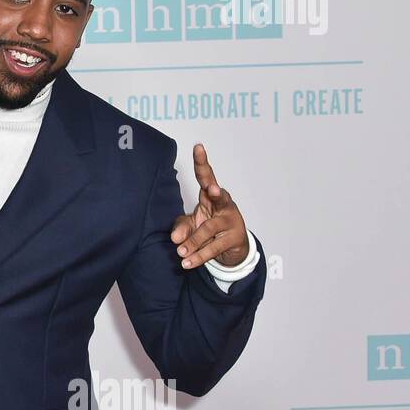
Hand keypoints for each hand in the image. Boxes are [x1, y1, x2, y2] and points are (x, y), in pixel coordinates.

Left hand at [169, 143, 248, 269]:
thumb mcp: (192, 224)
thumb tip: (174, 239)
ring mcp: (231, 220)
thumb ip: (181, 227)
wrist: (232, 248)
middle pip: (218, 195)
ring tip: (180, 253)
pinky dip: (199, 256)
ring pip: (210, 228)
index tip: (198, 147)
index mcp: (211, 195)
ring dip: (193, 242)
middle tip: (210, 189)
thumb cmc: (210, 228)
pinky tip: (187, 262)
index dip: (202, 162)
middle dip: (214, 191)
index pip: (206, 176)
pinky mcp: (235, 238)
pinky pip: (214, 247)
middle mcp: (224, 204)